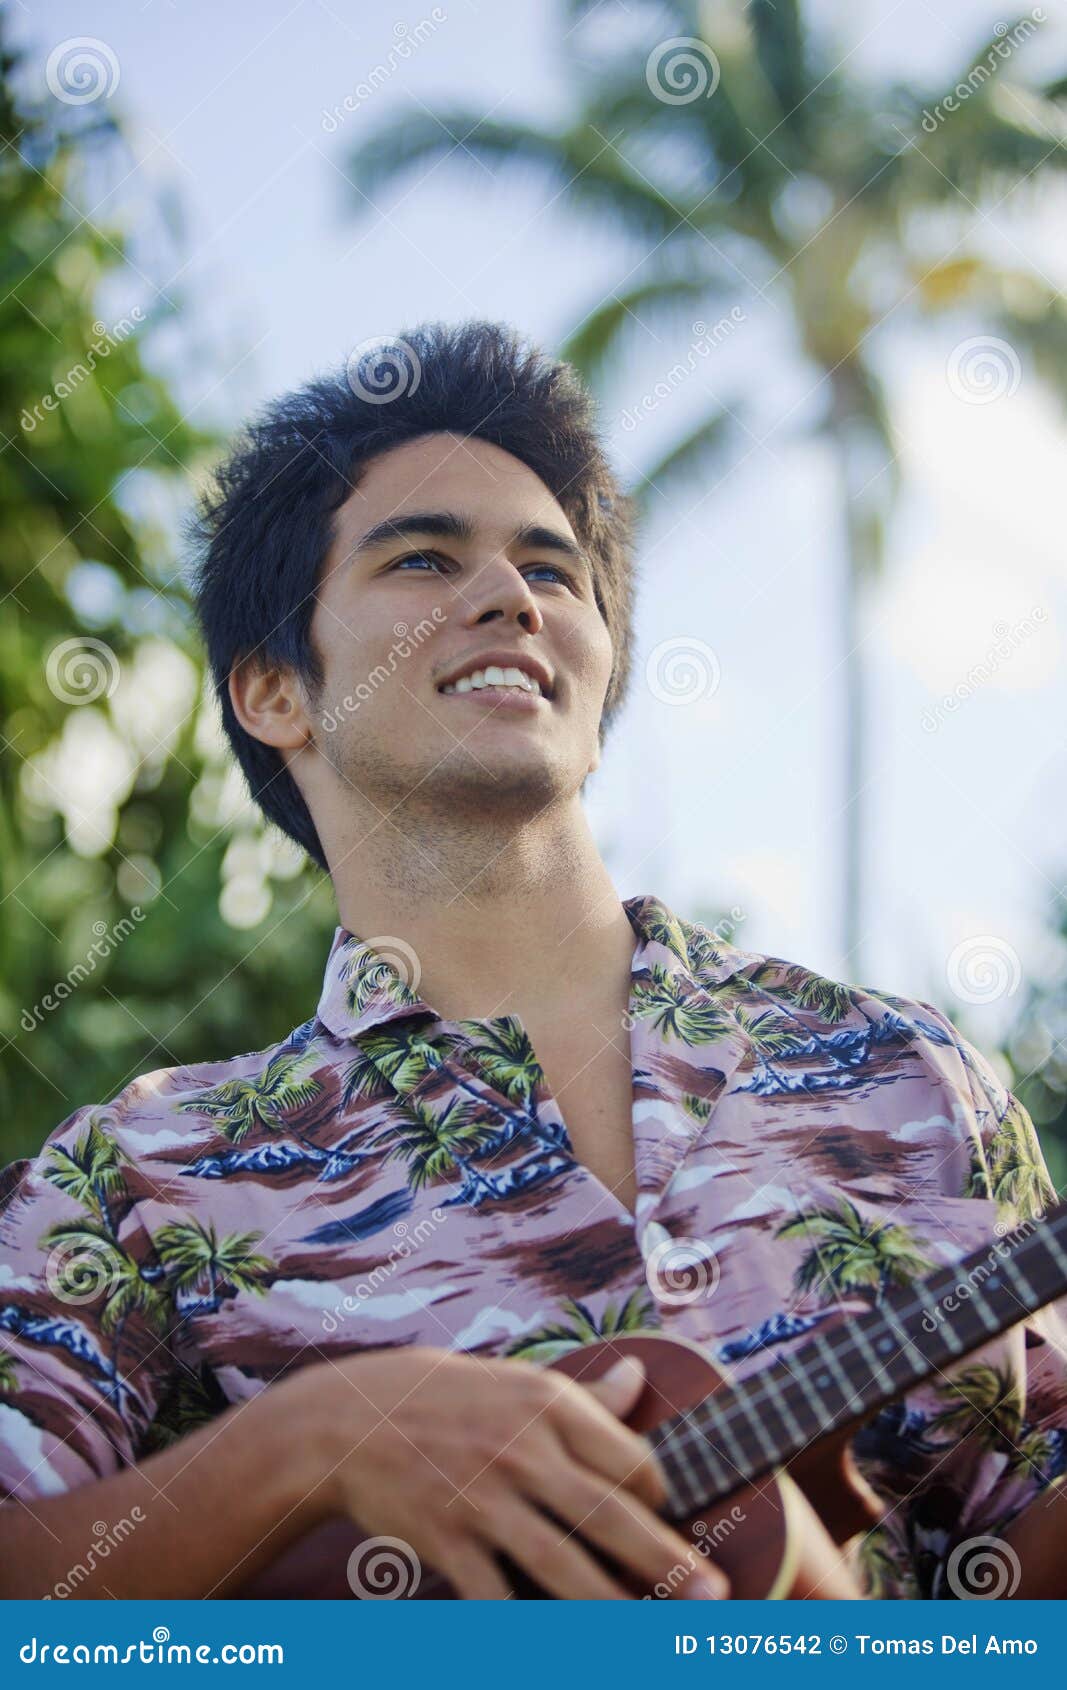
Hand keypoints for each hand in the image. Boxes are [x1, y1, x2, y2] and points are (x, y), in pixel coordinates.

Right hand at [304, 1345, 728, 1599]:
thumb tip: (640, 1379)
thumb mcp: (518, 1382)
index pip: (629, 1459)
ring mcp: (483, 1499)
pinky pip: (497, 1598)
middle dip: (668, 1561)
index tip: (683, 1523)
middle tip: (715, 1595)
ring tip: (653, 1636)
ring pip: (562, 1565)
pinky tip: (557, 1645)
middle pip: (610, 1515)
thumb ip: (584, 1396)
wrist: (352, 1418)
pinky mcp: (448, 1540)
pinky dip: (525, 1627)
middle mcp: (522, 1450)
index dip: (664, 1498)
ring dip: (614, 1607)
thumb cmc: (447, 1399)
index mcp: (548, 1406)